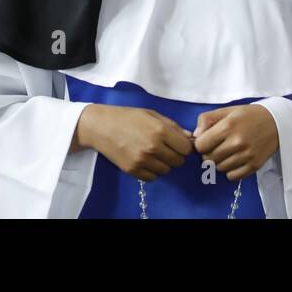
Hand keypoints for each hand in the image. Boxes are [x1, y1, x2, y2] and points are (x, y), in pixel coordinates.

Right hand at [74, 104, 193, 180]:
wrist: (100, 126)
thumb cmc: (127, 117)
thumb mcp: (152, 114)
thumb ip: (173, 126)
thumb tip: (190, 138)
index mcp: (160, 130)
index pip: (186, 149)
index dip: (184, 146)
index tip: (177, 144)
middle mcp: (153, 147)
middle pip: (178, 161)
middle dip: (175, 155)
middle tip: (165, 148)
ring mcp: (143, 161)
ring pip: (166, 171)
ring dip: (163, 164)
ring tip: (153, 153)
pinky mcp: (133, 170)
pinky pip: (153, 177)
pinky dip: (152, 171)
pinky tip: (145, 160)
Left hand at [194, 105, 279, 180]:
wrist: (277, 122)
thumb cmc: (248, 115)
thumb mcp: (226, 111)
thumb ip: (206, 120)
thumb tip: (195, 136)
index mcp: (228, 127)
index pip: (200, 146)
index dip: (200, 143)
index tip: (207, 140)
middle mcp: (237, 143)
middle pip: (208, 159)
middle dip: (208, 153)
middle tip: (216, 146)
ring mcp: (246, 156)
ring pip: (219, 168)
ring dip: (219, 162)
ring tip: (227, 152)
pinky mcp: (254, 166)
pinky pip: (232, 176)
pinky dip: (230, 170)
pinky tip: (234, 160)